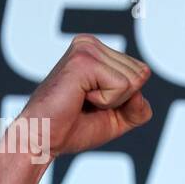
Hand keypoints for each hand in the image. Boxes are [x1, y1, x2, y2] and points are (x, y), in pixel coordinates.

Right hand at [6, 34, 153, 161]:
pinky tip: (81, 98)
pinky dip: (107, 102)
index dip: (126, 100)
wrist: (42, 139)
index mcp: (98, 51)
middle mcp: (91, 44)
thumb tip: (141, 91)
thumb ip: (139, 107)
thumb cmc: (74, 128)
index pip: (142, 73)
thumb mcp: (118, 118)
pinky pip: (123, 85)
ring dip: (112, 101)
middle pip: (141, 74)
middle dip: (121, 100)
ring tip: (82, 101)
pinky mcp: (83, 60)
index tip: (95, 104)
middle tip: (87, 104)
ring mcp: (86, 49)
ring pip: (134, 80)